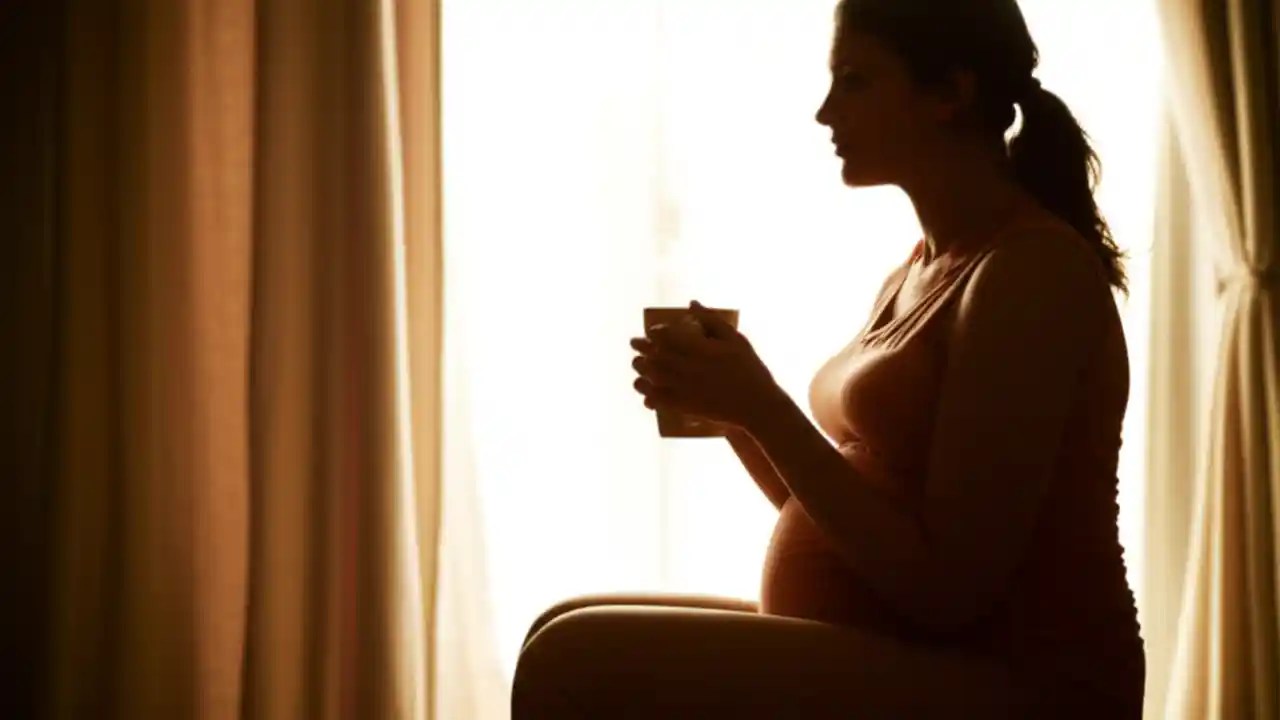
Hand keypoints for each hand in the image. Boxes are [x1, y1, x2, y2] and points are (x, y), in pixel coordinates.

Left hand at [630, 301, 782, 429]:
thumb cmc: (749, 369)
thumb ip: (712, 320)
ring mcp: (685, 389)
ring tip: (639, 365)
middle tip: (635, 344)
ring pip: (653, 377)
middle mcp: (689, 368)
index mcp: (701, 349)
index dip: (655, 332)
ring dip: (642, 370)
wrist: (757, 405)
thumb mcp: (735, 339)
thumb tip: (691, 303)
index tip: (652, 331)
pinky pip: (659, 400)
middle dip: (642, 348)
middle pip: (655, 356)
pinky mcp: (685, 407)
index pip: (667, 337)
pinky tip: (645, 392)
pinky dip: (648, 395)